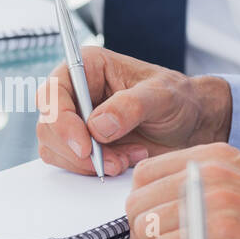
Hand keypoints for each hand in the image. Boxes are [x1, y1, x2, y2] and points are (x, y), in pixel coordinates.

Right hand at [35, 46, 231, 177]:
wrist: (191, 126)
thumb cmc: (179, 100)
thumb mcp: (162, 96)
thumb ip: (131, 106)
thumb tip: (97, 125)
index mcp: (88, 68)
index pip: (52, 91)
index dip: (60, 120)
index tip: (85, 146)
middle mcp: (75, 93)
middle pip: (48, 125)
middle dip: (78, 150)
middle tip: (111, 161)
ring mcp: (76, 121)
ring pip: (55, 148)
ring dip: (89, 163)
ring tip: (126, 158)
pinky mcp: (82, 146)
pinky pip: (70, 164)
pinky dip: (94, 170)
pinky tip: (124, 161)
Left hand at [125, 143, 239, 238]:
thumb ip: (200, 179)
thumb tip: (158, 195)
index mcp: (212, 157)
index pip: (144, 175)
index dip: (142, 202)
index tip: (149, 220)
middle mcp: (208, 176)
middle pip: (138, 205)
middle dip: (142, 229)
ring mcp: (212, 208)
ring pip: (148, 231)